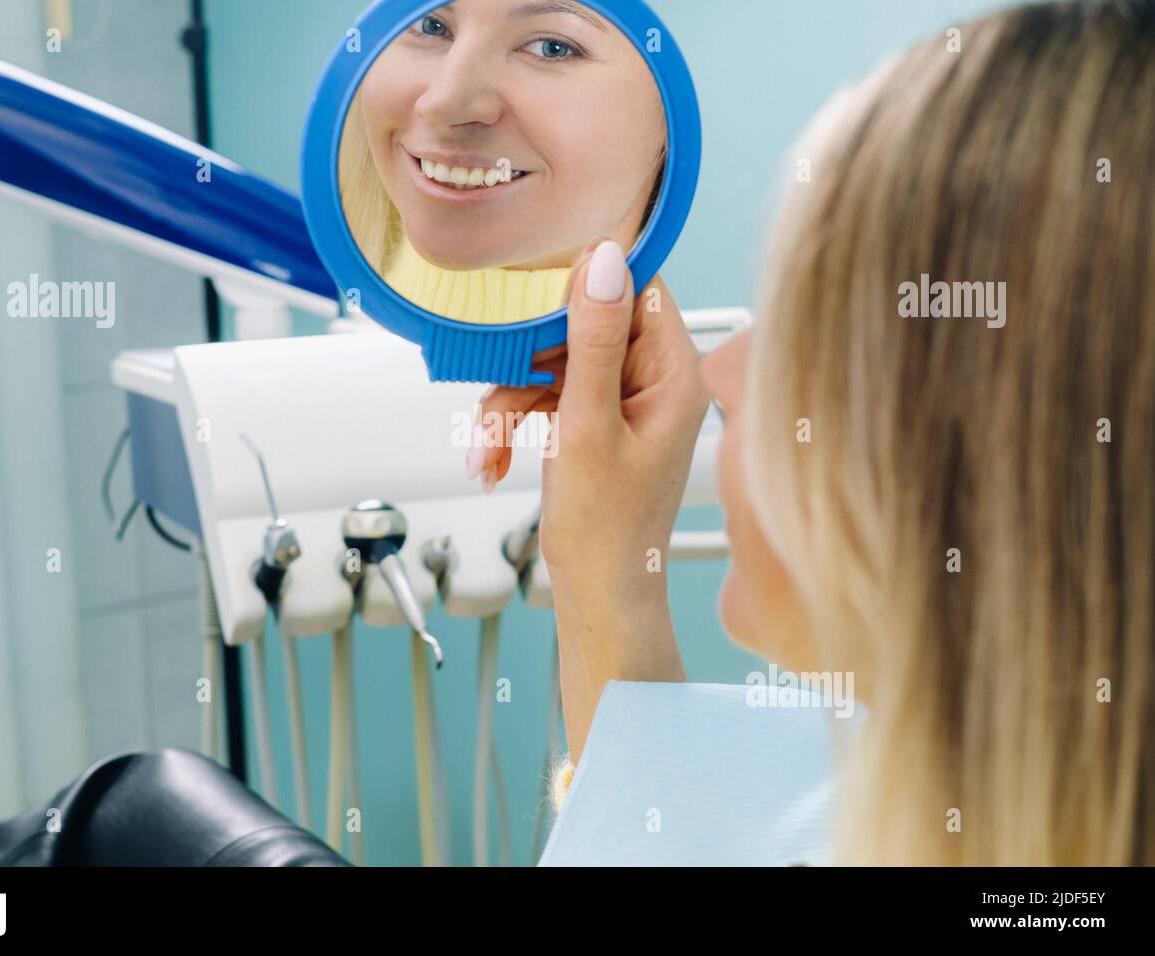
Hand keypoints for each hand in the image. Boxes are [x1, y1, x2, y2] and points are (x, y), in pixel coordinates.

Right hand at [471, 237, 709, 583]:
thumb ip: (593, 341)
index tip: (532, 295)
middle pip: (580, 325)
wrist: (598, 596)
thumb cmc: (609, 532)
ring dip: (509, 402)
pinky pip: (545, 395)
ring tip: (489, 449)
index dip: (582, 285)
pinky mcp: (593, 419)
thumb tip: (600, 260)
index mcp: (674, 373)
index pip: (635, 287)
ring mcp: (622, 400)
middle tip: (499, 392)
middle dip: (526, 363)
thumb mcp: (588, 426)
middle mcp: (653, 379)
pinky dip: (515, 422)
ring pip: (551, 362)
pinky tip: (495, 457)